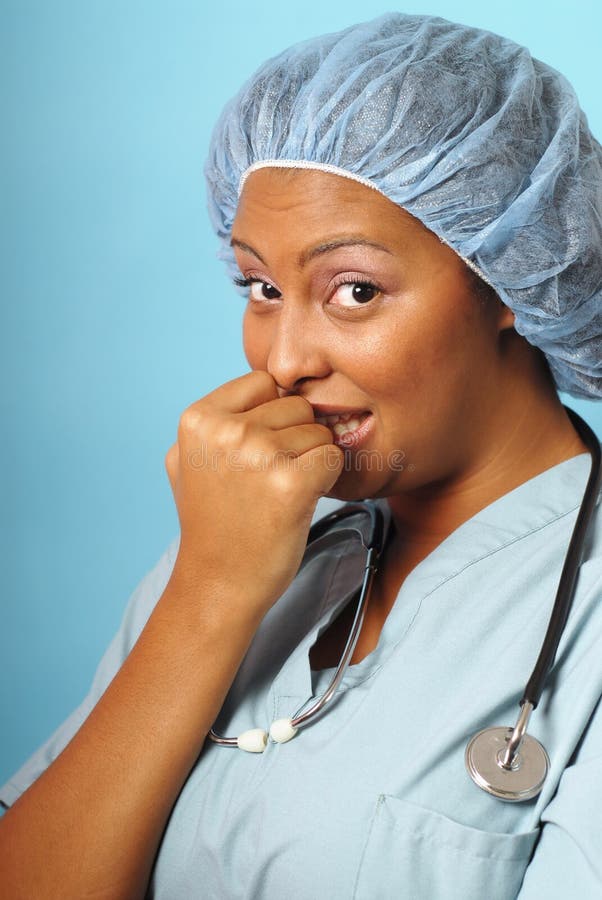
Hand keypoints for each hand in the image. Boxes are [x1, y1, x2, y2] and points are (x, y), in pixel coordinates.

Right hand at [164, 371, 343, 618]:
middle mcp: (226, 430)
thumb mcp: (187, 460)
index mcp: (198, 418)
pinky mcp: (291, 482)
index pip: (263, 382)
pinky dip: (328, 478)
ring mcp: (258, 454)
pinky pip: (334, 456)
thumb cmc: (211, 523)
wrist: (218, 584)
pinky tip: (302, 500)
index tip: (259, 451)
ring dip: (312, 458)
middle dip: (295, 437)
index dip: (271, 415)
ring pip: (318, 430)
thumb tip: (263, 385)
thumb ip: (215, 419)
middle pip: (295, 404)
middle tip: (271, 478)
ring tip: (282, 492)